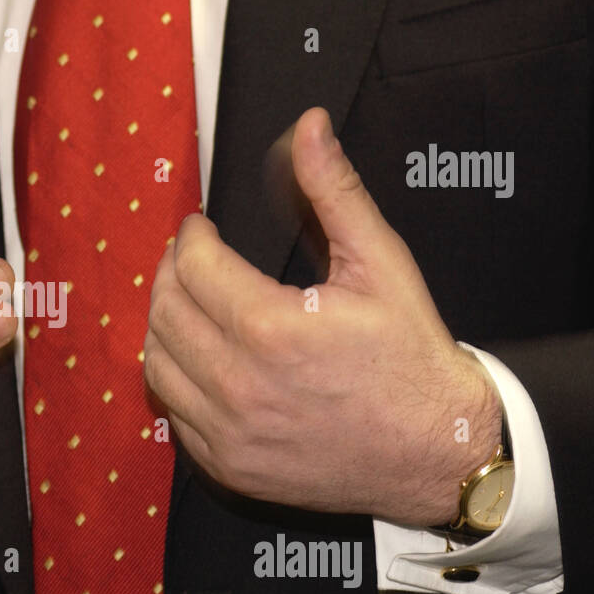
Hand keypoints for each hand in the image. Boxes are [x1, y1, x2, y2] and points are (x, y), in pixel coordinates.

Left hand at [143, 108, 499, 525]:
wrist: (436, 450)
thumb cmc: (411, 357)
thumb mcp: (381, 263)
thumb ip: (334, 191)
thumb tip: (307, 127)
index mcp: (271, 329)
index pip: (192, 267)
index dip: (190, 237)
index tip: (200, 229)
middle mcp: (240, 385)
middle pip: (165, 312)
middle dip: (170, 274)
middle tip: (189, 259)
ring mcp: (229, 433)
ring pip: (157, 364)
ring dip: (164, 326)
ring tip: (190, 305)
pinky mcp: (229, 466)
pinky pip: (173, 414)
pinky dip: (177, 380)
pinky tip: (202, 360)